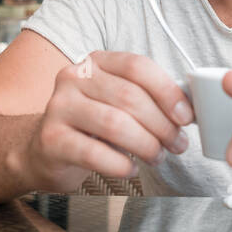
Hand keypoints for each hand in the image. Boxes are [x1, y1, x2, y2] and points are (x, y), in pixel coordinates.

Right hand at [18, 51, 193, 191]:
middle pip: (129, 97)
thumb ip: (147, 99)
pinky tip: (130, 169)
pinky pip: (95, 153)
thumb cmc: (92, 126)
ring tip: (157, 157)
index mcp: (95, 62)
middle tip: (177, 144)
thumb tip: (188, 111)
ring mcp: (58, 107)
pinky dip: (121, 165)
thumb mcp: (117, 103)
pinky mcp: (51, 139)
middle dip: (162, 125)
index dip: (167, 91)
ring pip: (115, 124)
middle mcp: (74, 78)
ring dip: (146, 145)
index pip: (137, 66)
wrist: (44, 151)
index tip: (186, 116)